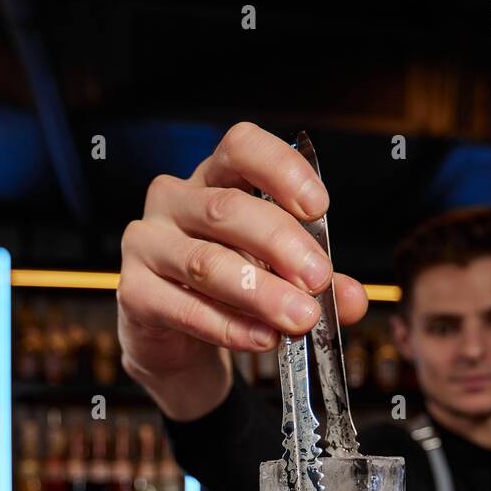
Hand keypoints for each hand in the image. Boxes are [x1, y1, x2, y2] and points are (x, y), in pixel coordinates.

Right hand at [117, 121, 367, 419]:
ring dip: (259, 292)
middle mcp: (174, 200)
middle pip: (227, 208)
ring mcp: (148, 243)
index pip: (242, 148)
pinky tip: (263, 338)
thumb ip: (317, 282)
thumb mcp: (279, 276)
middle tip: (318, 280)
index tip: (319, 206)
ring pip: (206, 262)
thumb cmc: (229, 290)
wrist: (176, 341)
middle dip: (280, 244)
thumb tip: (354, 299)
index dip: (281, 170)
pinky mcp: (135, 291)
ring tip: (300, 318)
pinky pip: (184, 307)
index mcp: (214, 179)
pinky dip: (228, 327)